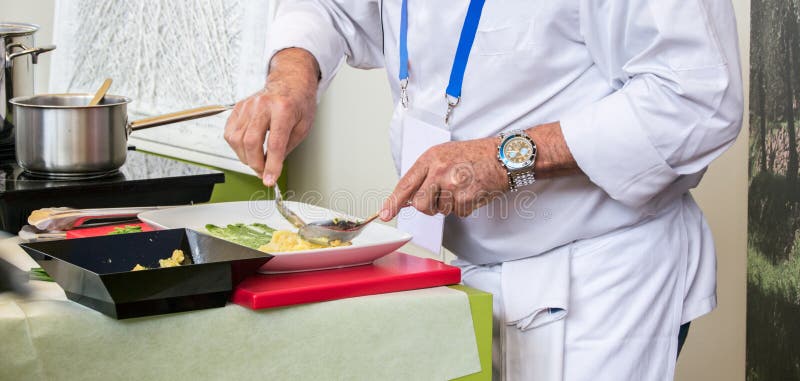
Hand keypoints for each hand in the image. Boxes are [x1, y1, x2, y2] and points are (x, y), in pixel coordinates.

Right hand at [224, 48, 319, 185]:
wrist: (289, 81)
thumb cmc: (299, 102)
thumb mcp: (303, 126)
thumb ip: (287, 147)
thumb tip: (272, 167)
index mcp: (283, 109)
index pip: (274, 144)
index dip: (271, 165)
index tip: (270, 179)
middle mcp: (263, 105)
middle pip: (251, 142)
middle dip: (256, 164)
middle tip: (263, 172)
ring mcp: (248, 105)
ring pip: (237, 140)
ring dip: (245, 157)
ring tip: (257, 160)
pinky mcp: (238, 107)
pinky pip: (229, 133)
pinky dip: (236, 146)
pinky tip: (247, 149)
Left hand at [379, 137, 508, 219]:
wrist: (503, 156)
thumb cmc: (474, 155)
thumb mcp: (444, 155)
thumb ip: (426, 173)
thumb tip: (409, 197)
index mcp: (430, 158)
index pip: (406, 183)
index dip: (393, 202)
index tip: (386, 214)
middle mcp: (439, 170)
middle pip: (419, 204)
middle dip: (428, 206)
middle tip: (441, 197)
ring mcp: (452, 184)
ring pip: (439, 210)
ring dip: (450, 205)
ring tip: (462, 187)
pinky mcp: (466, 197)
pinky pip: (458, 213)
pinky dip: (465, 206)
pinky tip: (472, 191)